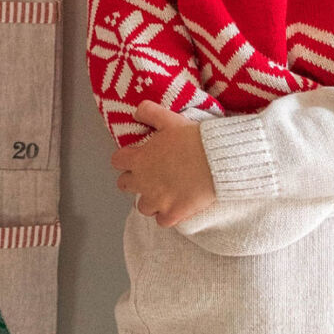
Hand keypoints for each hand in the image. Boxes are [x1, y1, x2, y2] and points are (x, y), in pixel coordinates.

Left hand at [110, 103, 216, 226]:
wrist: (217, 160)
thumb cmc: (192, 139)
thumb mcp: (168, 118)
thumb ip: (148, 112)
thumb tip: (136, 113)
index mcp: (139, 159)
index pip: (117, 161)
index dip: (125, 158)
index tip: (136, 156)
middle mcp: (143, 182)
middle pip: (124, 185)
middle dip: (134, 180)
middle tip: (149, 174)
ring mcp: (158, 200)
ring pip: (142, 206)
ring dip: (150, 200)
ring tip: (163, 192)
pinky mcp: (174, 214)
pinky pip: (161, 221)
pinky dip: (167, 215)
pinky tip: (175, 205)